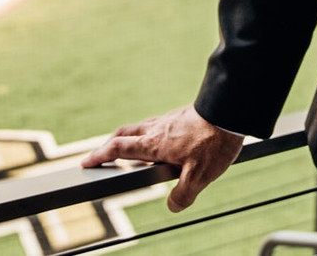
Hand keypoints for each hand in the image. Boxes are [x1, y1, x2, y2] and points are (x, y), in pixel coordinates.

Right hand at [79, 105, 245, 212]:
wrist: (230, 109)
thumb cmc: (214, 142)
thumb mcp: (200, 176)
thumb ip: (183, 194)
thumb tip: (172, 206)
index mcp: (154, 143)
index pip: (119, 148)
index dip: (100, 156)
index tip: (86, 162)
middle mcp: (156, 129)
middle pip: (123, 133)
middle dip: (109, 145)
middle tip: (102, 155)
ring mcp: (168, 120)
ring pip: (140, 127)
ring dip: (129, 138)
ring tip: (132, 153)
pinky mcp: (180, 116)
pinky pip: (155, 125)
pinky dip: (148, 135)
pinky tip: (162, 144)